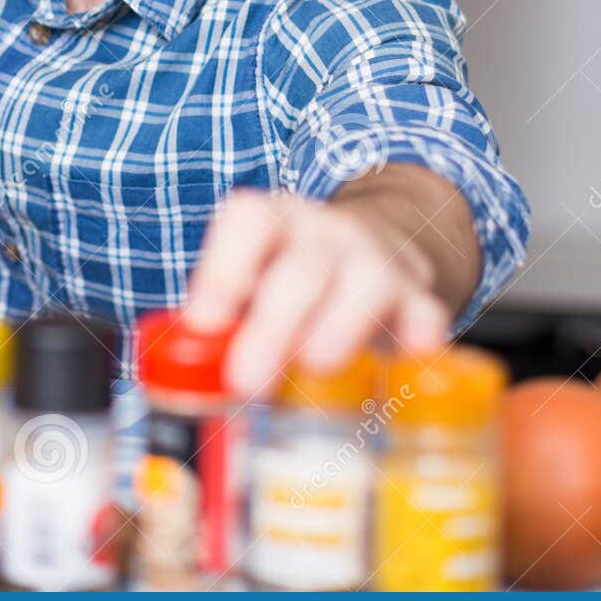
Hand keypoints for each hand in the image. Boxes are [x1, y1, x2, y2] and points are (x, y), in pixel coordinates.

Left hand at [182, 182, 455, 397]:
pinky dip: (417, 337)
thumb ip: (218, 321)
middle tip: (247, 380)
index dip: (224, 270)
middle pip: (302, 268)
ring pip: (366, 283)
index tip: (204, 322)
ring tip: (314, 369)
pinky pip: (426, 312)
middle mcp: (325, 232)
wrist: (380, 241)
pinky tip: (405, 359)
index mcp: (271, 220)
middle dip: (273, 326)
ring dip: (337, 330)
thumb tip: (174, 378)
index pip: (248, 220)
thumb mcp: (251, 280)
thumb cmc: (290, 276)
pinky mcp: (421, 294)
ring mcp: (377, 259)